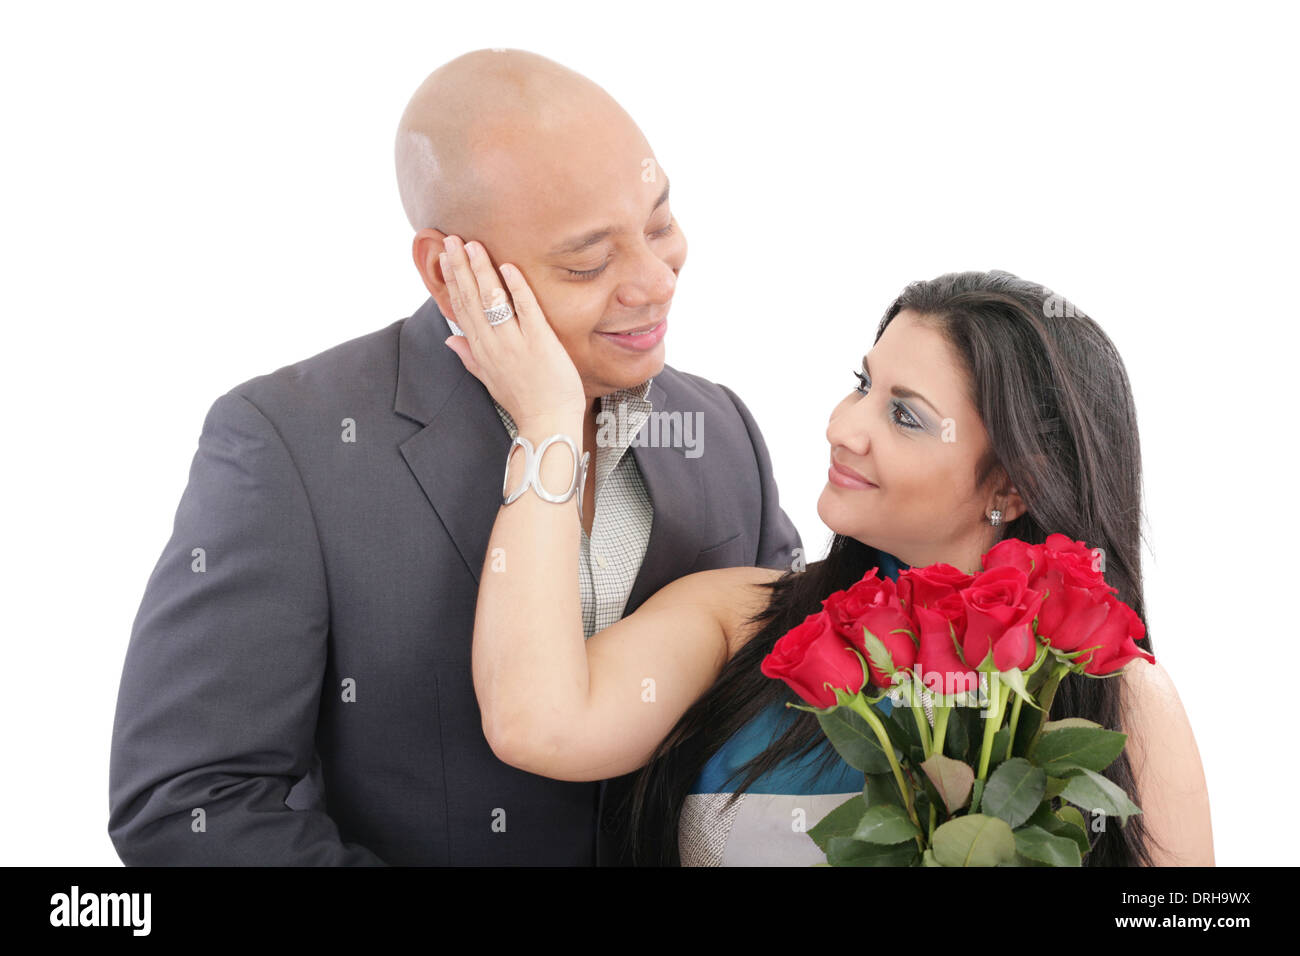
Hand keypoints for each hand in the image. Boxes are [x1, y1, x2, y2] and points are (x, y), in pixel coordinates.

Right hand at [439, 236, 587, 426]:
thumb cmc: (524, 401)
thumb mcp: (490, 380)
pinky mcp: (540, 343)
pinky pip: (526, 310)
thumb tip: (450, 340)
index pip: (461, 309)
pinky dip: (516, 288)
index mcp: (481, 351)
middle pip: (471, 300)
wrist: (549, 423)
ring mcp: (515, 343)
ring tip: (473, 245)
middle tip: (452, 240)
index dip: (452, 281)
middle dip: (461, 267)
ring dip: (482, 271)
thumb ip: (469, 357)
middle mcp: (493, 345)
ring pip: (492, 301)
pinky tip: (508, 267)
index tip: (445, 257)